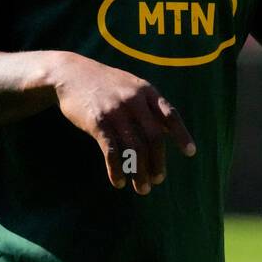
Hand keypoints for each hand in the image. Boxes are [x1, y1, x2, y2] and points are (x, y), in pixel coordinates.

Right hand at [49, 52, 195, 194]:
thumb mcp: (130, 85)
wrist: (70, 73)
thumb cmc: (104, 83)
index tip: (190, 153)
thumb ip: (148, 105)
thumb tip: (168, 131)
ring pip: (134, 148)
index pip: (170, 114)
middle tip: (158, 180)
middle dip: (158, 162)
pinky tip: (119, 182)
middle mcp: (134, 100)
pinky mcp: (97, 122)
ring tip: (142, 188)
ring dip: (140, 172)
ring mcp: (115, 111)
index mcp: (146, 91)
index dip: (181, 134)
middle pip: (154, 137)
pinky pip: (112, 152)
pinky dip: (116, 170)